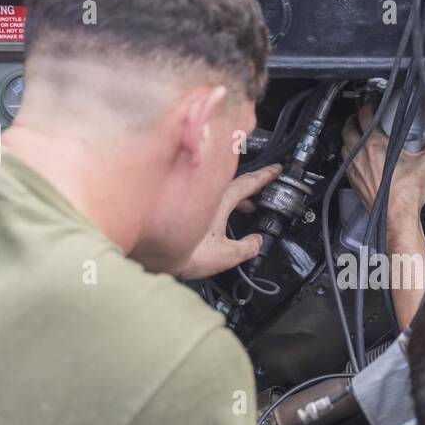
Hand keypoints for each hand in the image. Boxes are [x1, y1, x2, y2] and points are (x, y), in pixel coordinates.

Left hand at [176, 164, 281, 279]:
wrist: (149, 254)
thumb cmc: (181, 253)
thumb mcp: (224, 255)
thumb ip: (246, 248)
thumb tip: (257, 242)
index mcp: (220, 200)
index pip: (248, 183)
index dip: (265, 176)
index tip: (275, 169)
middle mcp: (206, 194)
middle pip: (234, 183)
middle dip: (251, 185)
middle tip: (264, 187)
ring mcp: (192, 197)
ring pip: (220, 190)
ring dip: (235, 195)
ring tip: (247, 206)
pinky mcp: (181, 205)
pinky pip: (207, 197)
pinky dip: (219, 202)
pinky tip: (220, 216)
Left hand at [342, 103, 424, 220]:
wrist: (396, 217)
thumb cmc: (406, 195)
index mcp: (375, 144)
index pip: (365, 115)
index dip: (368, 105)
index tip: (372, 103)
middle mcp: (360, 154)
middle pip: (348, 127)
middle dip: (354, 119)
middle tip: (360, 116)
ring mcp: (354, 169)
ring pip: (344, 145)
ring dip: (349, 137)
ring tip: (358, 135)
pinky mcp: (353, 182)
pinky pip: (346, 163)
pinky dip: (350, 156)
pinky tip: (358, 158)